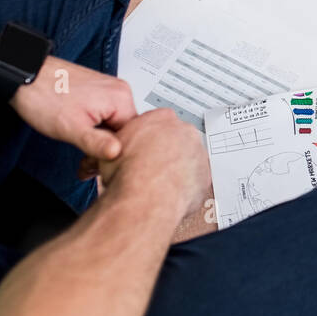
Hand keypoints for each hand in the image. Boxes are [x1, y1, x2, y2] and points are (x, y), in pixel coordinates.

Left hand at [10, 56, 135, 161]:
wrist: (24, 75)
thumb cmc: (43, 97)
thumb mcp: (71, 128)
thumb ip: (97, 143)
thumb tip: (118, 153)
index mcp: (121, 98)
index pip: (132, 135)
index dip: (115, 153)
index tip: (96, 163)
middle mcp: (120, 90)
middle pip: (124, 129)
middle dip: (106, 146)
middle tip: (84, 158)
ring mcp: (109, 88)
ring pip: (113, 122)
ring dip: (99, 136)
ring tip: (79, 140)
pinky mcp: (98, 89)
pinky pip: (105, 113)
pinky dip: (94, 125)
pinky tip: (78, 128)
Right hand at [97, 109, 211, 219]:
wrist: (145, 197)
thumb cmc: (127, 173)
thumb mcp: (111, 147)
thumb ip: (119, 140)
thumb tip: (111, 146)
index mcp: (162, 118)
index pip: (158, 121)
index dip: (148, 138)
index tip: (143, 149)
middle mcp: (185, 131)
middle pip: (176, 138)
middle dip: (165, 151)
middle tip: (149, 167)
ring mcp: (198, 153)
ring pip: (188, 159)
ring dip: (177, 168)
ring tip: (158, 183)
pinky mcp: (205, 175)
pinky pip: (195, 180)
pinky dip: (186, 186)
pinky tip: (169, 194)